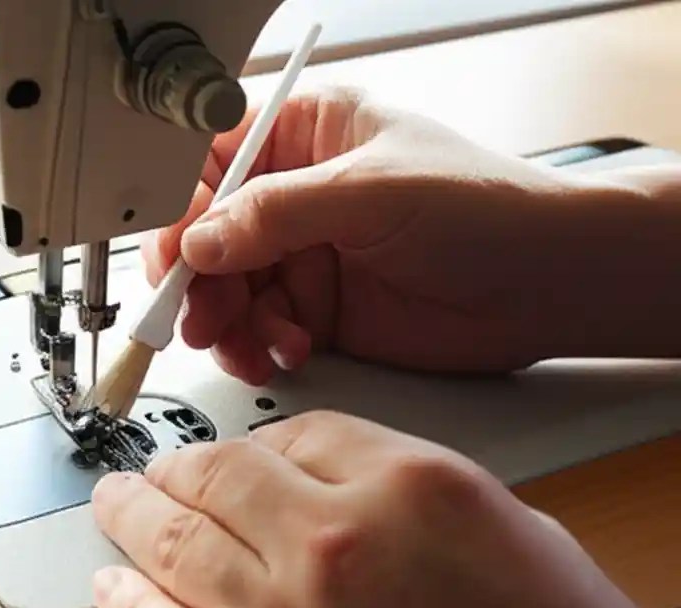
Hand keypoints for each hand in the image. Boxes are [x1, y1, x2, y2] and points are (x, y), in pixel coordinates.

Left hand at [91, 411, 680, 607]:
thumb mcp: (517, 533)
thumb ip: (409, 493)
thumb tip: (335, 484)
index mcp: (411, 487)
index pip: (297, 431)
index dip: (261, 439)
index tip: (246, 452)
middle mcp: (336, 545)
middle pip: (217, 475)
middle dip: (177, 467)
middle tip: (153, 468)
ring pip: (174, 543)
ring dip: (131, 516)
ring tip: (111, 503)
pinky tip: (109, 588)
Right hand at [141, 87, 675, 383]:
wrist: (552, 285)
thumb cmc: (488, 208)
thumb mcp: (371, 193)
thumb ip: (276, 214)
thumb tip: (201, 240)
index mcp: (306, 136)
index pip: (211, 162)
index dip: (182, 208)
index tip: (176, 253)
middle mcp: (296, 196)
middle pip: (207, 236)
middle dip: (195, 280)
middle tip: (195, 315)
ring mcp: (305, 257)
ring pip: (225, 291)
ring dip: (225, 322)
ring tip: (245, 342)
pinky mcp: (319, 312)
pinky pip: (260, 332)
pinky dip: (259, 348)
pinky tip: (287, 350)